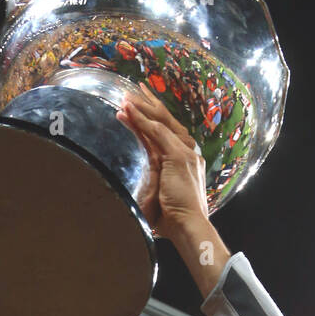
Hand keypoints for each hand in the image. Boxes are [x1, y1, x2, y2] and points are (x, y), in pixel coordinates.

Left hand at [116, 84, 209, 237]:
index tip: (140, 107)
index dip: (154, 118)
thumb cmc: (173, 219)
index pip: (168, 132)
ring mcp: (186, 152)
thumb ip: (154, 183)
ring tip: (126, 98)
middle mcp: (188, 152)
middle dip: (150, 104)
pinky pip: (156, 132)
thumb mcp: (161, 195)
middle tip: (135, 89)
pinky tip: (128, 111)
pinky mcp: (179, 156)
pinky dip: (141, 120)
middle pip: (167, 121)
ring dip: (142, 108)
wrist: (188, 226)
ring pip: (161, 122)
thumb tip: (140, 183)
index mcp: (185, 159)